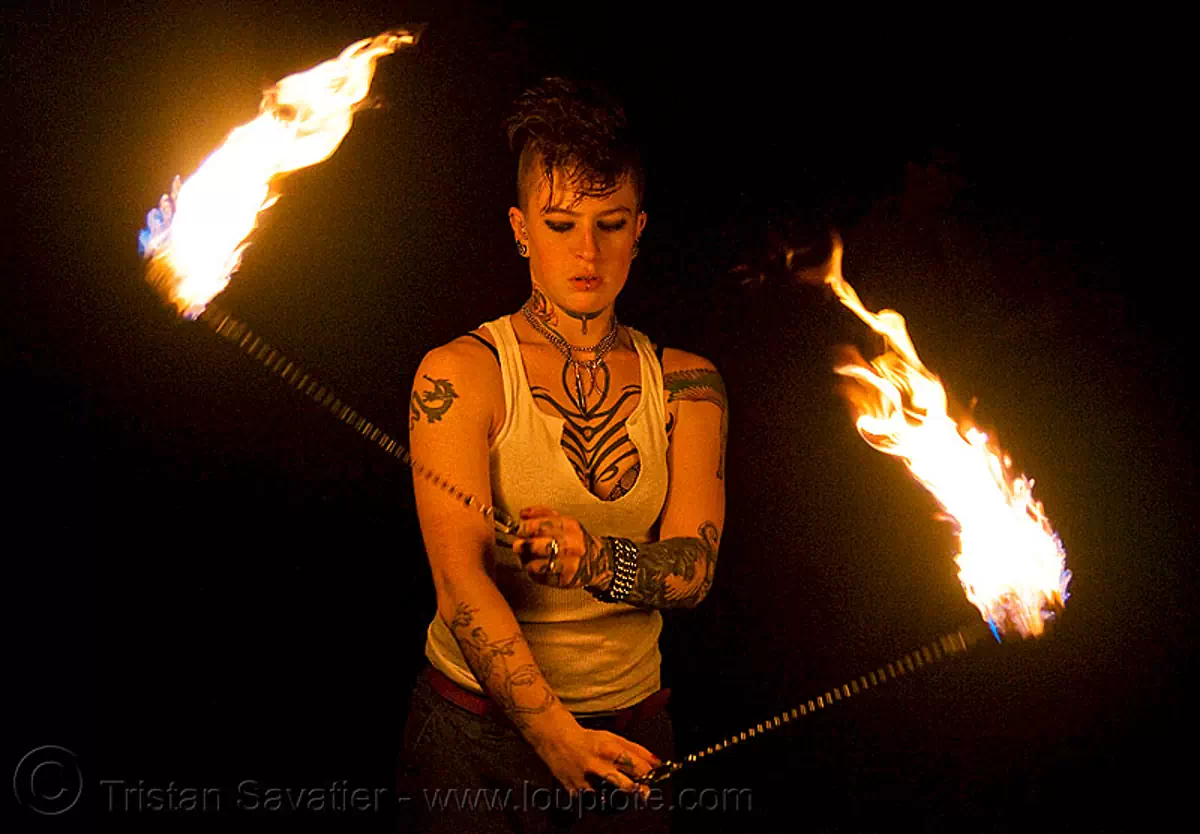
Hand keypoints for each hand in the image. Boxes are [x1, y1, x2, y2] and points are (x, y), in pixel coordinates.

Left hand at [511, 506, 608, 590]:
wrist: (595, 561)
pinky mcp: (565, 580)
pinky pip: (541, 577)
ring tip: (526, 557)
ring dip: (527, 561)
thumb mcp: (562, 521)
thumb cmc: (574, 540)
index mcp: (570, 526)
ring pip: (539, 564)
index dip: (526, 528)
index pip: (542, 525)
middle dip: (524, 545)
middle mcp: (572, 544)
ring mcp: (570, 564)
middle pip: (540, 545)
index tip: (520, 530)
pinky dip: (533, 572)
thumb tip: (523, 514)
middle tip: (518, 545)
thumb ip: (542, 514)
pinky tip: (535, 567)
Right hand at [527, 712, 660, 797]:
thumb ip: (636, 750)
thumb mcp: (613, 738)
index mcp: (608, 749)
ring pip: (605, 798)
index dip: (648, 774)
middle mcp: (596, 764)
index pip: (634, 764)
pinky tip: (601, 797)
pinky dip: (598, 802)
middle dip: (637, 791)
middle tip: (644, 794)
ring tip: (623, 799)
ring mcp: (583, 779)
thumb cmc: (589, 739)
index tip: (654, 778)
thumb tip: (657, 762)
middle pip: (623, 784)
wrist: (556, 738)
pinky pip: (590, 802)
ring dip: (618, 801)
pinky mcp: (573, 789)